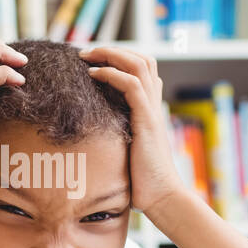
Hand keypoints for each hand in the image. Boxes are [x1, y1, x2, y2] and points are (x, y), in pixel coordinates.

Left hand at [79, 45, 180, 216]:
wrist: (162, 197)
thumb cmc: (142, 181)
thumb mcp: (125, 150)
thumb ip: (116, 136)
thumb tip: (91, 138)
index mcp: (149, 108)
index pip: (142, 69)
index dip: (119, 58)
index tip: (92, 60)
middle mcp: (153, 104)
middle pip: (142, 59)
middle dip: (112, 50)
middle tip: (86, 52)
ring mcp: (151, 110)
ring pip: (138, 64)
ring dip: (110, 55)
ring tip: (87, 56)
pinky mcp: (147, 121)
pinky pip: (132, 85)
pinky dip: (112, 74)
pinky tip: (93, 75)